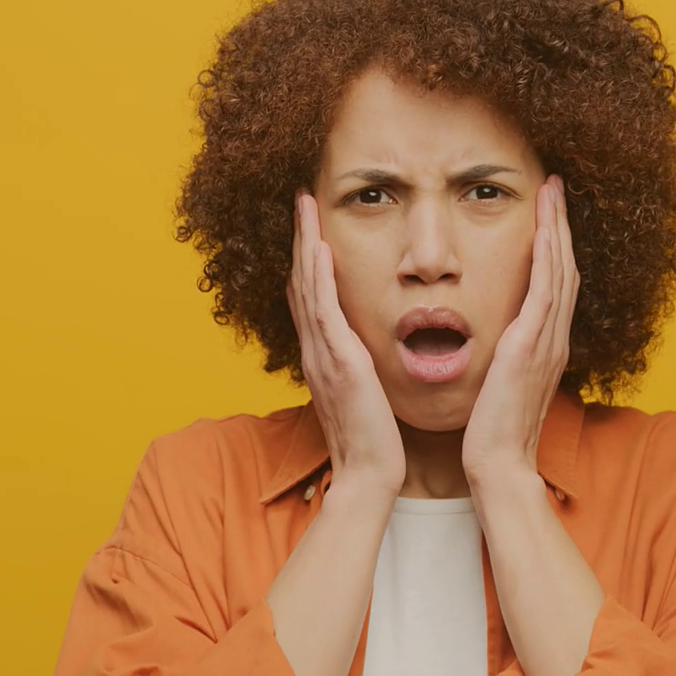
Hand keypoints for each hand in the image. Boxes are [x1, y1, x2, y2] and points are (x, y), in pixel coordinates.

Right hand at [286, 190, 405, 495]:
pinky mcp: (339, 360)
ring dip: (306, 241)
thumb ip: (363, 370)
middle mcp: (316, 350)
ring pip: (307, 285)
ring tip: (306, 204)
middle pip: (301, 281)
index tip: (312, 226)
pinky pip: (324, 308)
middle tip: (301, 199)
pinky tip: (322, 246)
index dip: (308, 259)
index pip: (311, 297)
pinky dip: (319, 274)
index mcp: (324, 357)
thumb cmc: (375, 441)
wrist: (370, 475)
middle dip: (301, 238)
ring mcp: (323, 354)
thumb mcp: (367, 395)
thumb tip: (370, 355)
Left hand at [461, 174, 578, 485]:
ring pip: (560, 270)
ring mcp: (546, 341)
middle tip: (555, 186)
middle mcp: (553, 338)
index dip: (554, 245)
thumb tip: (496, 344)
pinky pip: (545, 289)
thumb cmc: (493, 432)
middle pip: (565, 268)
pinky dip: (548, 254)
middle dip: (560, 224)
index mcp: (544, 346)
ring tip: (552, 192)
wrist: (499, 465)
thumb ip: (505, 360)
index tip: (548, 213)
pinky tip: (544, 226)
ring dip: (557, 227)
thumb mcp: (501, 385)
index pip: (554, 284)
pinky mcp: (532, 346)